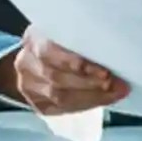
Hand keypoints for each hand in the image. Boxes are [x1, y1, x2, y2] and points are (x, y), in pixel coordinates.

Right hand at [0, 24, 129, 114]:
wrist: (35, 62)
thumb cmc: (60, 42)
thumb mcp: (64, 31)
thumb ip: (78, 37)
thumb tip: (112, 47)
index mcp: (33, 38)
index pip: (51, 52)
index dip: (76, 63)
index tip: (104, 71)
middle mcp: (26, 63)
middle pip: (57, 77)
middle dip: (89, 83)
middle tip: (115, 83)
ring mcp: (28, 86)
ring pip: (60, 96)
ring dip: (91, 96)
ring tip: (113, 93)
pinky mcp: (37, 104)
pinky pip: (62, 109)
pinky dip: (85, 105)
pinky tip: (102, 100)